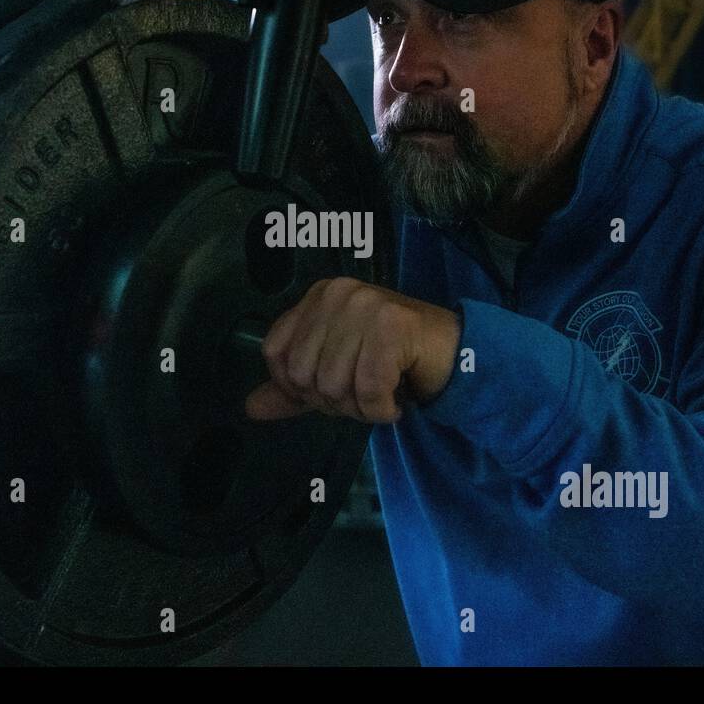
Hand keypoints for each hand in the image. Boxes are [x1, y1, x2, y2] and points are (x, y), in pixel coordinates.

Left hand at [244, 277, 461, 423]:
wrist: (452, 352)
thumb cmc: (392, 359)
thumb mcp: (334, 371)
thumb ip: (293, 389)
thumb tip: (251, 408)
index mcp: (317, 298)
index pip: (275, 354)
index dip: (296, 387)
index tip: (330, 391)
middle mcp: (337, 294)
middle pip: (303, 374)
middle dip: (333, 401)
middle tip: (362, 395)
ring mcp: (365, 305)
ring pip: (333, 384)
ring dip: (359, 409)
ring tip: (380, 398)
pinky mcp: (392, 325)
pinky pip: (367, 388)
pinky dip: (380, 410)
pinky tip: (394, 404)